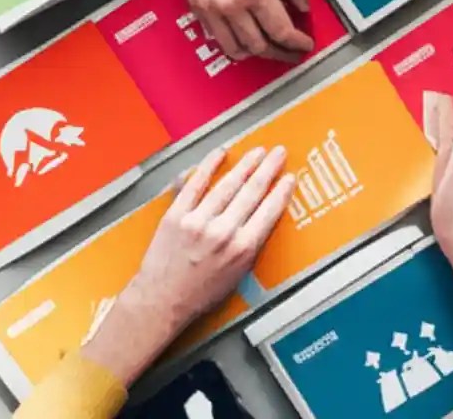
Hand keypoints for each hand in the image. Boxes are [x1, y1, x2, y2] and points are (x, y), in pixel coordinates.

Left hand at [127, 146, 294, 329]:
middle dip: (268, 169)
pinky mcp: (176, 215)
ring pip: (228, 185)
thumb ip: (249, 247)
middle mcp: (222, 232)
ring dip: (246, 165)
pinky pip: (195, 184)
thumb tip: (260, 220)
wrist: (162, 300)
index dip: (281, 192)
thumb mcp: (237, 276)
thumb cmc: (198, 295)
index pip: (269, 212)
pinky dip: (208, 166)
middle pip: (252, 192)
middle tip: (279, 153)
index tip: (289, 178)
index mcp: (242, 250)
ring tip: (257, 152)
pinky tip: (220, 154)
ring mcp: (198, 221)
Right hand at [175, 0, 314, 62]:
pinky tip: (241, 34)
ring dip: (253, 52)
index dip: (296, 44)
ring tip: (266, 48)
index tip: (303, 44)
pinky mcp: (195, 4)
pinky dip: (231, 40)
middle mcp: (231, 5)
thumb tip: (302, 7)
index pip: (281, 32)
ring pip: (234, 48)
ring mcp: (210, 7)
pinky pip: (214, 35)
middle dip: (278, 52)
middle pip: (258, 45)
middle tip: (289, 51)